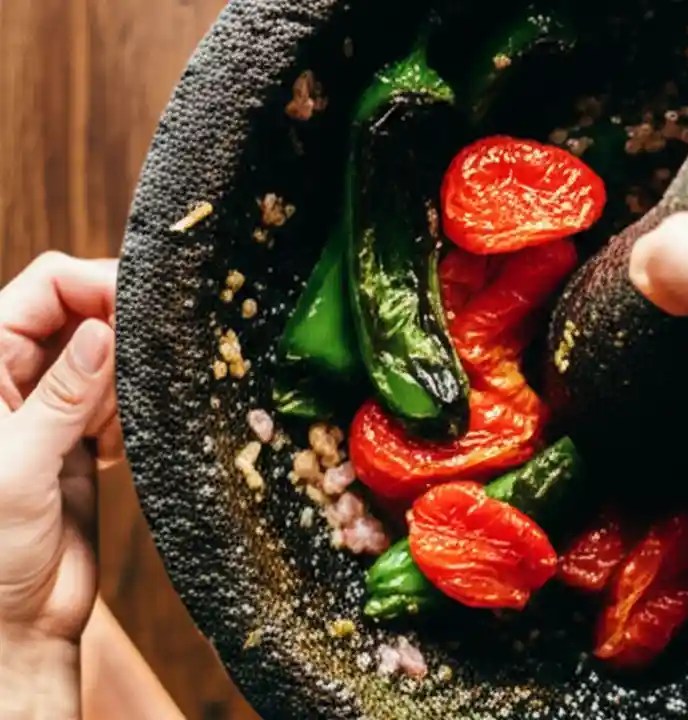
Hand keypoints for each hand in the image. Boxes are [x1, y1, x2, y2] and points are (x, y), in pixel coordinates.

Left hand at [0, 252, 118, 642]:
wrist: (11, 626)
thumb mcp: (19, 467)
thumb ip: (64, 395)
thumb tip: (104, 330)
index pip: (45, 287)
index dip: (97, 285)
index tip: (146, 308)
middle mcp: (9, 378)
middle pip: (79, 310)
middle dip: (120, 330)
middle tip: (149, 366)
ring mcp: (46, 405)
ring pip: (105, 352)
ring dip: (127, 377)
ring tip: (115, 427)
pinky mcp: (77, 436)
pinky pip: (117, 395)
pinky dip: (130, 410)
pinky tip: (114, 448)